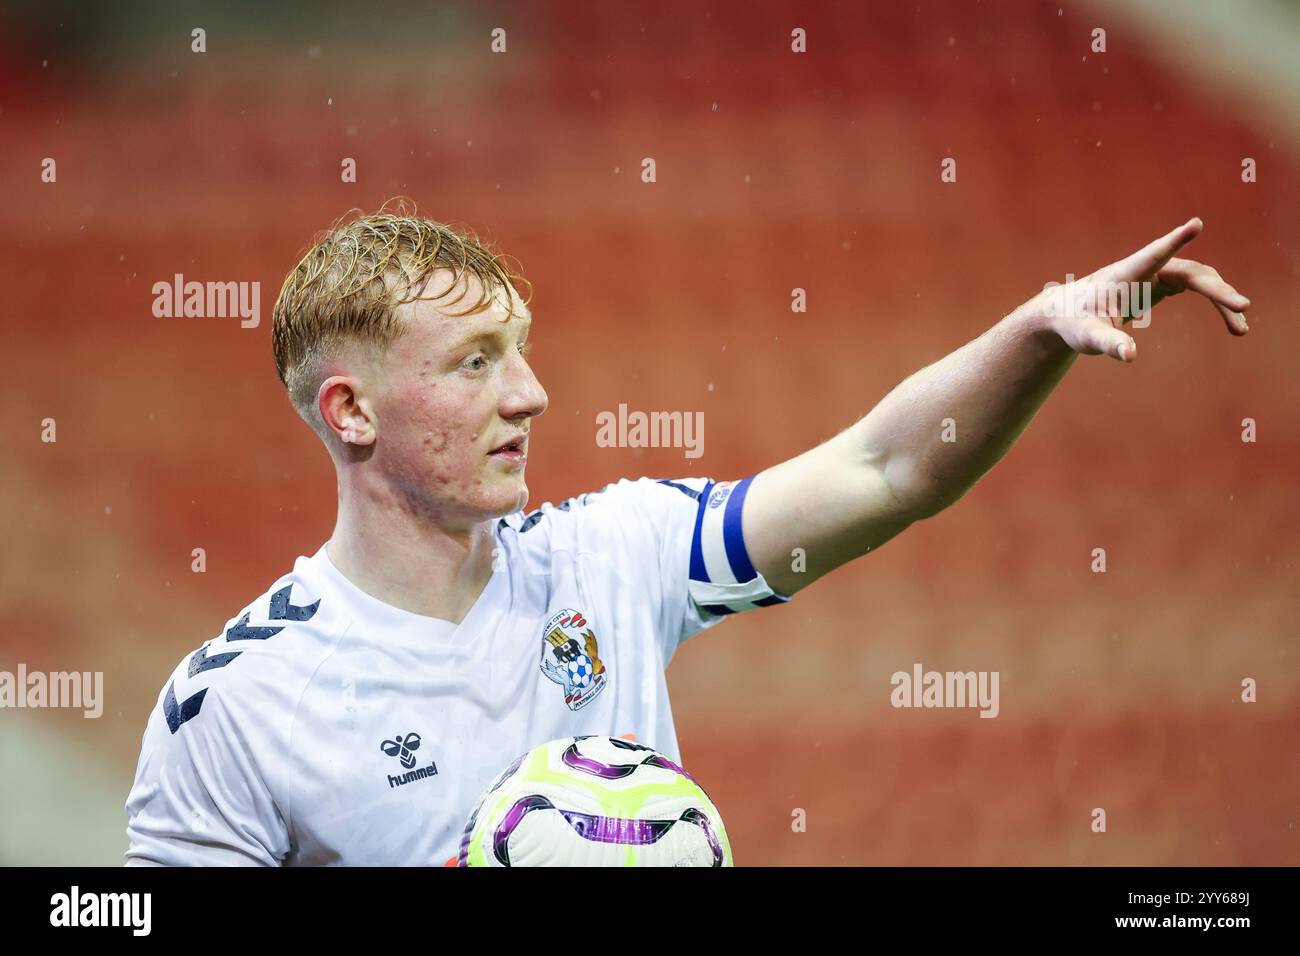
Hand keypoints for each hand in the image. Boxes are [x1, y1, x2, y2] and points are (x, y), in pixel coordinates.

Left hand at [1024, 218, 1251, 362]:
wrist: (1070, 314)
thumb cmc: (1075, 322)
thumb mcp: (1088, 337)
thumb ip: (1108, 343)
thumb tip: (1129, 355)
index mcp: (1126, 275)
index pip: (1154, 255)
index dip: (1174, 241)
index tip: (1196, 223)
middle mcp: (1146, 270)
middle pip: (1189, 273)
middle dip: (1217, 289)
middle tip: (1242, 307)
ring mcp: (1157, 275)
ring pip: (1199, 281)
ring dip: (1222, 301)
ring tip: (1240, 329)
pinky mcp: (1162, 285)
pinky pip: (1197, 289)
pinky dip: (1216, 304)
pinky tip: (1233, 325)